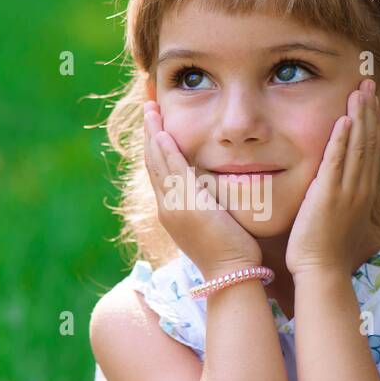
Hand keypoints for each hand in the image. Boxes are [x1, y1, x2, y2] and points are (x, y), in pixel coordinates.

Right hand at [143, 101, 263, 278]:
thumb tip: (214, 191)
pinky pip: (172, 170)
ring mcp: (173, 206)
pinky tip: (165, 131)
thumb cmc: (231, 253)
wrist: (231, 273)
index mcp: (171, 211)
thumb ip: (210, 204)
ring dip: (154, 133)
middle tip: (148, 107)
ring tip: (150, 109)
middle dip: (150, 133)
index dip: (156, 146)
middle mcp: (166, 207)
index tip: (156, 125)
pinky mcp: (186, 205)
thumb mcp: (215, 223)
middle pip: (151, 162)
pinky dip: (167, 149)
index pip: (159, 172)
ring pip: (157, 162)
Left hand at [285, 77, 379, 278]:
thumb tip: (337, 189)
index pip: (371, 148)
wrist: (322, 271)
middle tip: (370, 81)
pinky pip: (338, 160)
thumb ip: (339, 198)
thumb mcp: (338, 217)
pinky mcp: (330, 195)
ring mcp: (348, 191)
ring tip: (361, 88)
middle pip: (369, 140)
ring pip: (358, 145)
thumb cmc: (325, 249)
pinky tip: (344, 118)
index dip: (372, 121)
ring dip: (360, 115)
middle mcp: (361, 187)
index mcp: (363, 191)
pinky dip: (342, 138)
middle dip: (370, 110)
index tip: (370, 98)